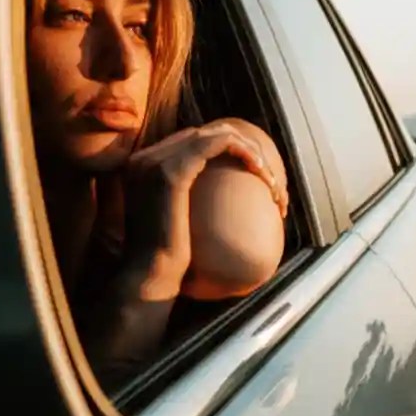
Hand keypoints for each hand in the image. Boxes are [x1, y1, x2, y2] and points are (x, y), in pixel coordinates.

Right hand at [122, 119, 283, 297]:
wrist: (148, 280)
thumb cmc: (167, 261)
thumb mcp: (175, 220)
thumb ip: (187, 199)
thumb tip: (221, 197)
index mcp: (142, 166)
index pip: (193, 142)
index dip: (230, 153)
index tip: (257, 179)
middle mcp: (144, 158)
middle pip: (206, 135)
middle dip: (245, 150)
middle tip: (272, 181)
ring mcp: (155, 162)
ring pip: (216, 136)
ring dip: (252, 152)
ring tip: (273, 181)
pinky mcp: (171, 172)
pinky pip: (217, 144)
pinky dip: (245, 152)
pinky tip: (263, 172)